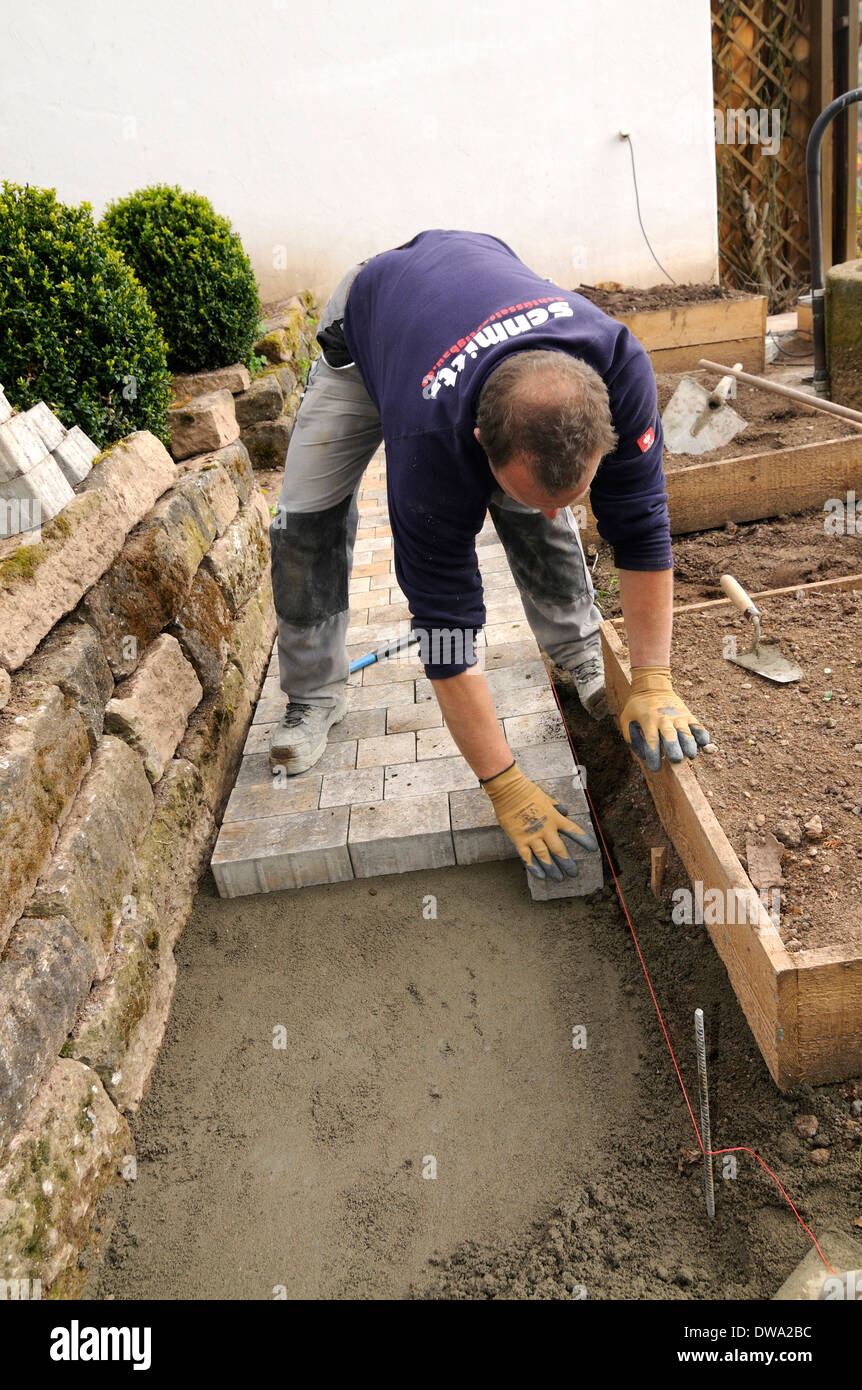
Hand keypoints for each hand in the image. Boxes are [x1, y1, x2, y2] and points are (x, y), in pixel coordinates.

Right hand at [480, 761, 597, 880]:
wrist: (509, 791)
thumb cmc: (527, 791)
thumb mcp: (547, 797)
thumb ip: (556, 806)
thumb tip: (565, 810)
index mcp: (555, 818)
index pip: (574, 831)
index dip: (585, 840)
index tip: (593, 849)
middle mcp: (546, 829)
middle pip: (560, 850)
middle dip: (568, 863)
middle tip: (573, 873)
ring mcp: (532, 836)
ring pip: (545, 857)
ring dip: (553, 869)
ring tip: (558, 878)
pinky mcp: (519, 840)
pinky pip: (527, 857)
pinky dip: (533, 867)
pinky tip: (540, 875)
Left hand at [619, 665, 709, 771]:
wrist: (653, 685)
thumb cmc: (637, 706)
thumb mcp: (626, 718)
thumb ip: (631, 738)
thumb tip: (643, 756)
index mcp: (648, 721)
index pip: (651, 741)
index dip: (654, 756)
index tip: (655, 768)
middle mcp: (664, 719)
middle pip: (671, 736)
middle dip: (674, 749)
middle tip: (676, 760)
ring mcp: (677, 716)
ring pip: (686, 732)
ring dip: (690, 744)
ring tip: (691, 755)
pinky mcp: (687, 714)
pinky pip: (697, 726)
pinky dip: (702, 735)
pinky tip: (703, 743)